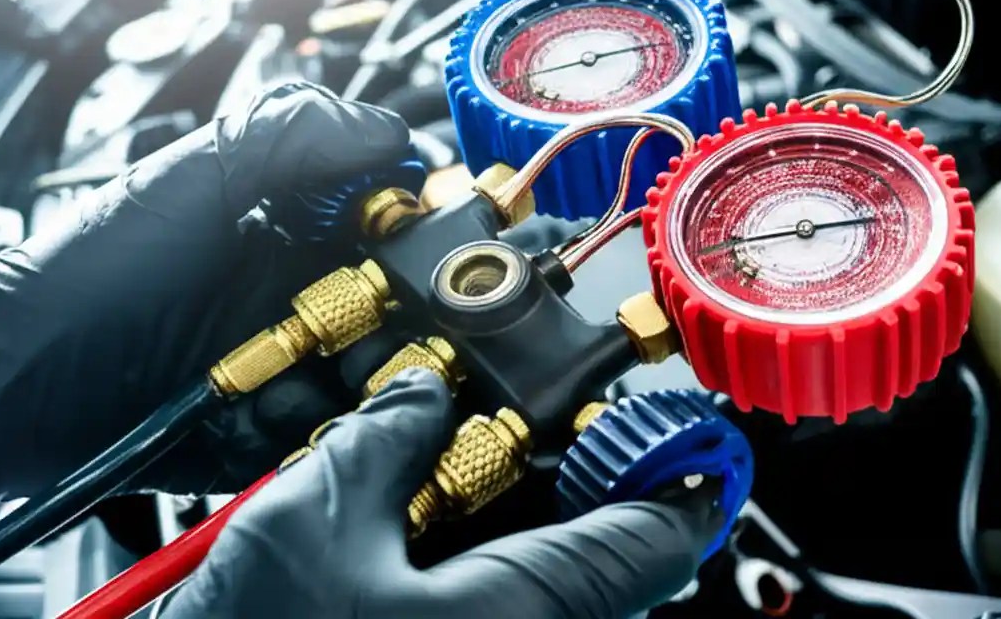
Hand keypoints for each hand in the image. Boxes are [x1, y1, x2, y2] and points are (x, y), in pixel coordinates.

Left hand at [0, 83, 419, 519]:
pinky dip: (316, 423)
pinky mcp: (272, 424)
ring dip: (365, 374)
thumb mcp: (195, 175)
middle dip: (401, 313)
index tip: (415, 239)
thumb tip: (393, 132)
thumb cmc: (95, 272)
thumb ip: (294, 132)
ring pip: (372, 370)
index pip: (382, 216)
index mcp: (285, 221)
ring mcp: (285, 358)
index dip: (408, 226)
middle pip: (394, 300)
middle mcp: (293, 287)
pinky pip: (326, 428)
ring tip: (328, 370)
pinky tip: (278, 409)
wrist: (22, 381)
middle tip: (383, 317)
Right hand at [161, 370, 722, 618]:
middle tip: (543, 429)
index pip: (659, 536)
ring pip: (553, 585)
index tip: (688, 433)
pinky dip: (489, 564)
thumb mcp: (313, 518)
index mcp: (527, 613)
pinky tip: (430, 532)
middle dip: (577, 481)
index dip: (681, 469)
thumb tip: (417, 402)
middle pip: (608, 556)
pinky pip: (508, 609)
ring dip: (527, 521)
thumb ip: (387, 439)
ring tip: (464, 469)